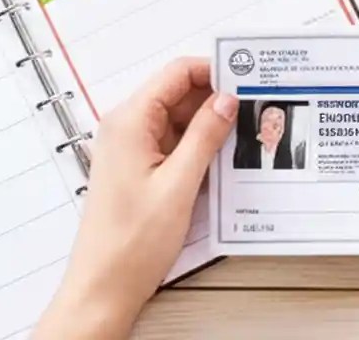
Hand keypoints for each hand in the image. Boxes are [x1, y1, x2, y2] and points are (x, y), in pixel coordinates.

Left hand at [34, 58, 237, 339]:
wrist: (104, 286)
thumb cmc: (132, 241)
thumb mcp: (179, 184)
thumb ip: (205, 136)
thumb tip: (227, 100)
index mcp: (129, 121)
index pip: (176, 74)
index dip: (213, 71)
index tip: (247, 78)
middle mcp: (126, 127)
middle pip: (177, 93)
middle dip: (215, 98)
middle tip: (255, 109)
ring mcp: (131, 148)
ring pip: (178, 119)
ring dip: (209, 125)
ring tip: (244, 135)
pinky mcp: (138, 168)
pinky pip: (173, 143)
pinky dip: (198, 146)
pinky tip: (222, 159)